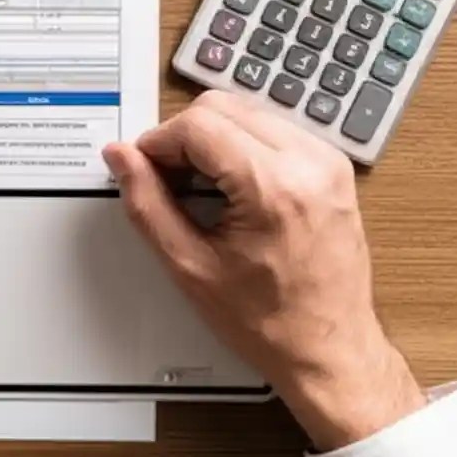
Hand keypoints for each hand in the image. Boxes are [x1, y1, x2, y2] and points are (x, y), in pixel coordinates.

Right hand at [102, 90, 424, 450]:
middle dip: (183, 136)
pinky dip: (242, 144)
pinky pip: (275, 127)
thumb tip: (122, 158)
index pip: (197, 124)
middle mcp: (309, 163)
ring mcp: (328, 161)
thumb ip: (147, 204)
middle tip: (168, 179)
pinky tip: (231, 185)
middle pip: (222, 105)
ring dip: (213, 137)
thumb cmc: (271, 322)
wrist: (330, 350)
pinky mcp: (334, 167)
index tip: (144, 169)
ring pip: (248, 110)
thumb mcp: (190, 266)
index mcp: (274, 188)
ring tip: (200, 186)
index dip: (157, 143)